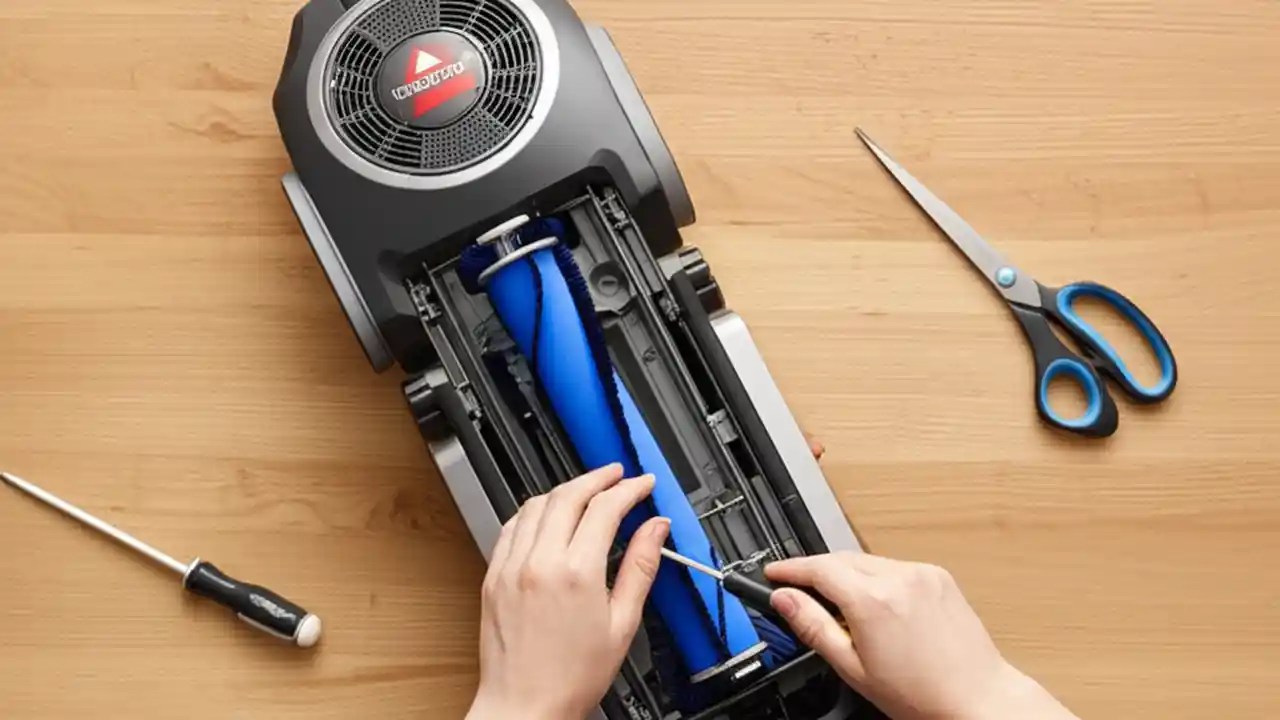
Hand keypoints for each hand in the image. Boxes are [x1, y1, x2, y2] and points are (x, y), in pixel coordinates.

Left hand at [466, 464, 669, 719]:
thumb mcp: (622, 624)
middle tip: (617, 475)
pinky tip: (546, 516)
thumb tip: (656, 530)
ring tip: (585, 490)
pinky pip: (510, 527)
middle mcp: (539, 562)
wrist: (524, 706)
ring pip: (536, 504)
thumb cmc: (571, 677)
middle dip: (597, 477)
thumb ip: (641, 568)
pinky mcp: (492, 576)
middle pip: (569, 495)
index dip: (629, 489)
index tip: (642, 484)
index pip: (605, 508)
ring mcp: (510, 567)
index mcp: (576, 572)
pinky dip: (533, 512)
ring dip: (563, 489)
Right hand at [766, 554, 1077, 719]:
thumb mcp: (853, 668)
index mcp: (873, 601)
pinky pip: (893, 566)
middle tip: (796, 591)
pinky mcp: (938, 576)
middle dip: (815, 571)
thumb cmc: (923, 695)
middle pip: (840, 559)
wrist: (978, 699)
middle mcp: (899, 578)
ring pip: (867, 561)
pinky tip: (876, 607)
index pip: (818, 568)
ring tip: (840, 608)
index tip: (773, 574)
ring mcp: (922, 573)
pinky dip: (876, 579)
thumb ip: (813, 627)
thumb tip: (784, 600)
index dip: (789, 569)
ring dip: (846, 575)